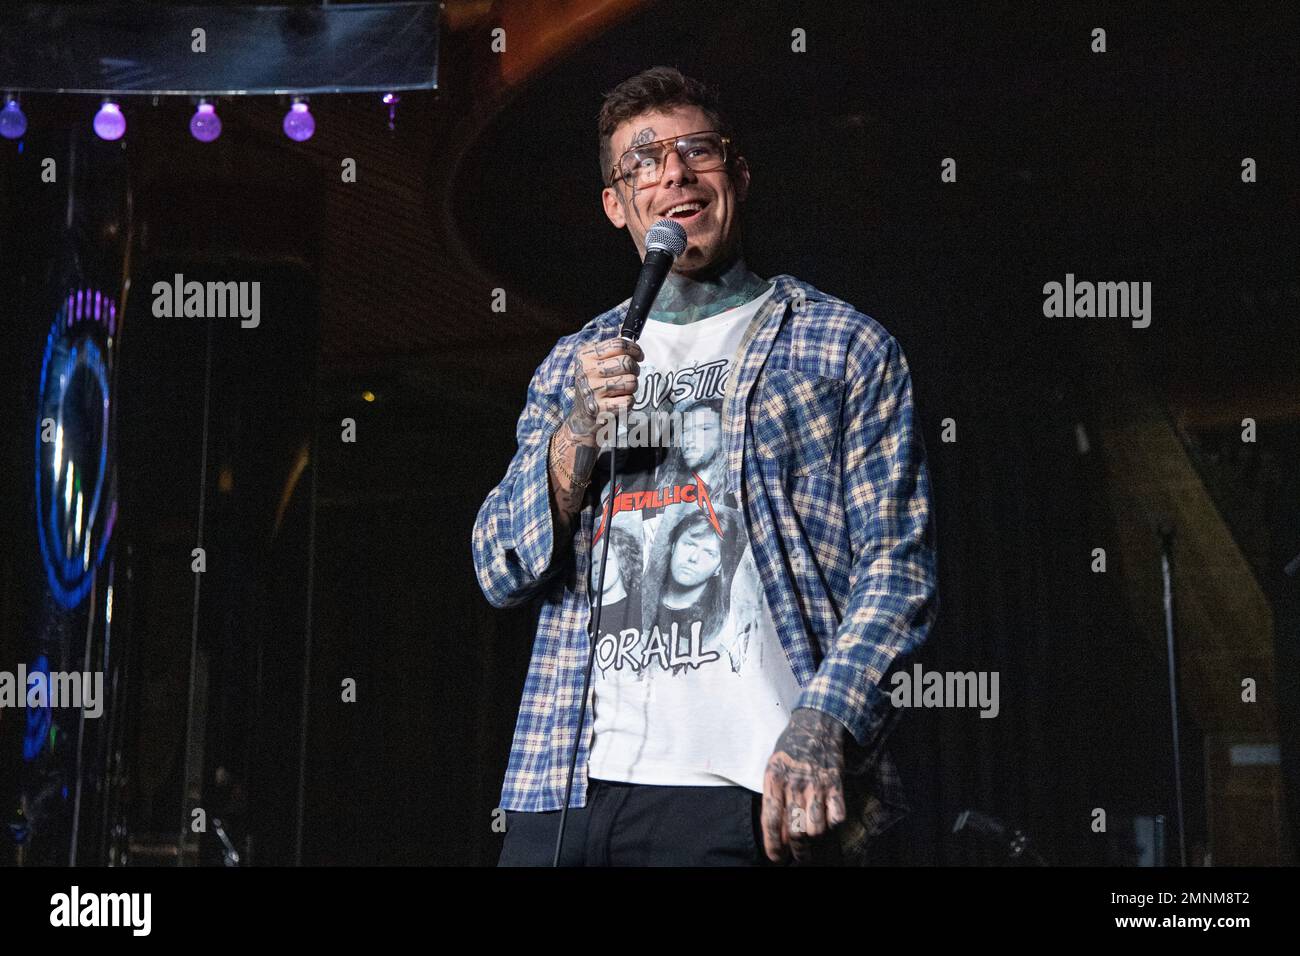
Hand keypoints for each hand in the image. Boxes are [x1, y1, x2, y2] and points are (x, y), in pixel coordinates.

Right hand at [567, 336, 643, 444]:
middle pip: (626, 362)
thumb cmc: (595, 385)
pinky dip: (629, 402)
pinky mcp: (600, 409)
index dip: (634, 349)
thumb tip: (632, 341)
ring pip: (630, 382)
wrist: (582, 416)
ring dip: (633, 386)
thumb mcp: (595, 363)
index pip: (618, 344)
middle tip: (632, 374)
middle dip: (635, 369)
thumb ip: (611, 350)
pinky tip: (619, 401)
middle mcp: (586, 371)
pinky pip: (629, 400)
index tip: (639, 356)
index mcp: (585, 356)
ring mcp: (592, 391)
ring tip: (624, 389)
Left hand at [762, 707, 846, 863]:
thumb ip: (773, 794)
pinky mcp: (835, 783)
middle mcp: (794, 784)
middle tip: (797, 855)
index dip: (773, 844)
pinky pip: (837, 817)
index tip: (775, 857)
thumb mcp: (772, 766)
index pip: (771, 820)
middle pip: (795, 830)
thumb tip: (775, 828)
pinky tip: (828, 819)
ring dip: (814, 838)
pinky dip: (833, 823)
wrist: (816, 724)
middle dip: (796, 850)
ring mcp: (816, 784)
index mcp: (774, 779)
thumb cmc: (790, 747)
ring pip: (816, 829)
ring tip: (811, 838)